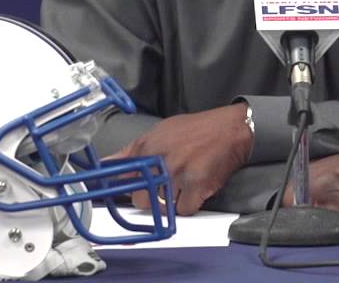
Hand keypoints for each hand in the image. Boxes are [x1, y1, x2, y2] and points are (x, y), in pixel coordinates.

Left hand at [110, 103, 251, 215]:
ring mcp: (178, 174)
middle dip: (152, 198)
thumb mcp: (159, 132)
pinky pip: (184, 210)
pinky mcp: (196, 186)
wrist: (230, 129)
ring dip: (173, 202)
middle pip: (141, 200)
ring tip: (183, 184)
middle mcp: (159, 161)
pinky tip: (195, 189)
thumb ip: (132, 150)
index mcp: (146, 147)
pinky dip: (190, 204)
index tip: (120, 194)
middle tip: (166, 187)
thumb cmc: (195, 130)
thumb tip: (108, 163)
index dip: (122, 188)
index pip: (121, 177)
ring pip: (163, 207)